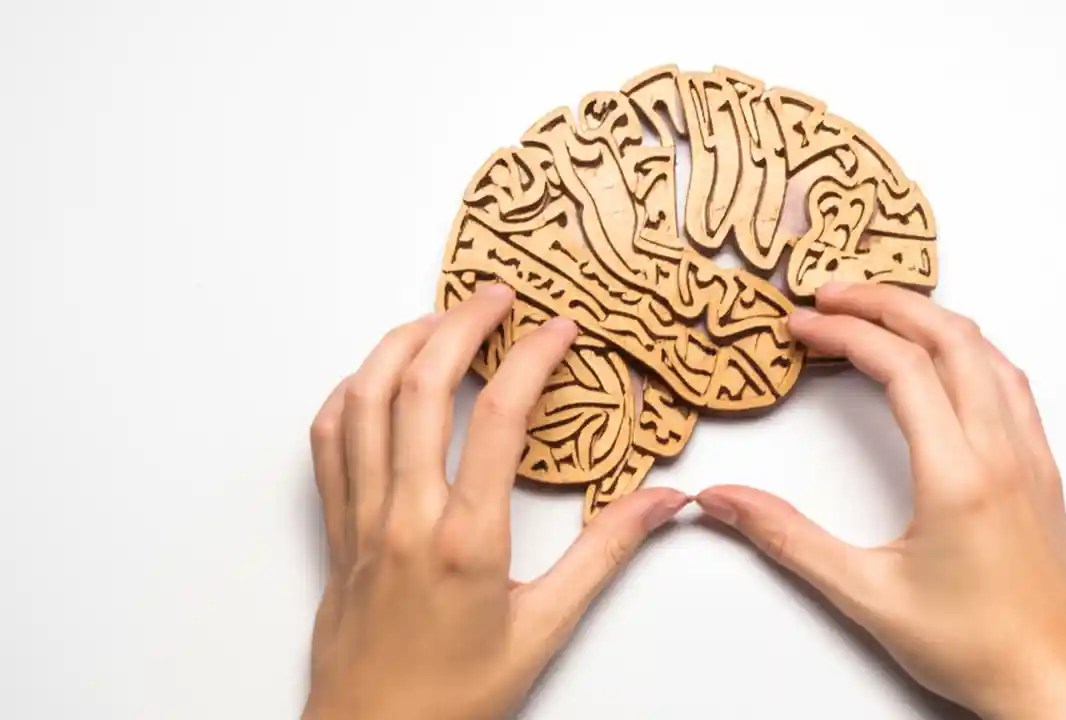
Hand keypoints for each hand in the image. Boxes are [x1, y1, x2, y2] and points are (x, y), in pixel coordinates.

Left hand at [303, 285, 688, 719]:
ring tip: (439, 318)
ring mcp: (361, 518)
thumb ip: (604, 557)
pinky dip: (349, 394)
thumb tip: (662, 503)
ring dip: (400, 344)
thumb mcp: (545, 629)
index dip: (533, 358)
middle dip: (460, 324)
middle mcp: (404, 517)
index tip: (560, 328)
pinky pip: (328, 440)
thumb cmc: (454, 696)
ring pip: (364, 400)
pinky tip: (376, 380)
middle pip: (421, 387)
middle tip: (496, 295)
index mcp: (464, 540)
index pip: (500, 419)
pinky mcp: (336, 528)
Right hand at [696, 283, 1065, 719]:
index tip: (802, 323)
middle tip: (831, 293)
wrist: (1055, 680)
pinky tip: (943, 356)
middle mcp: (1002, 451)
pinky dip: (968, 348)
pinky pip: (1009, 381)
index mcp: (959, 475)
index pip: (901, 368)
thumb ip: (788, 538)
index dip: (845, 333)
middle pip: (948, 337)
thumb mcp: (865, 593)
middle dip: (884, 302)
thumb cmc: (973, 646)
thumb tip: (726, 501)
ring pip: (985, 351)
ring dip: (929, 317)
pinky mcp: (1042, 468)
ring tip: (878, 309)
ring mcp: (1030, 455)